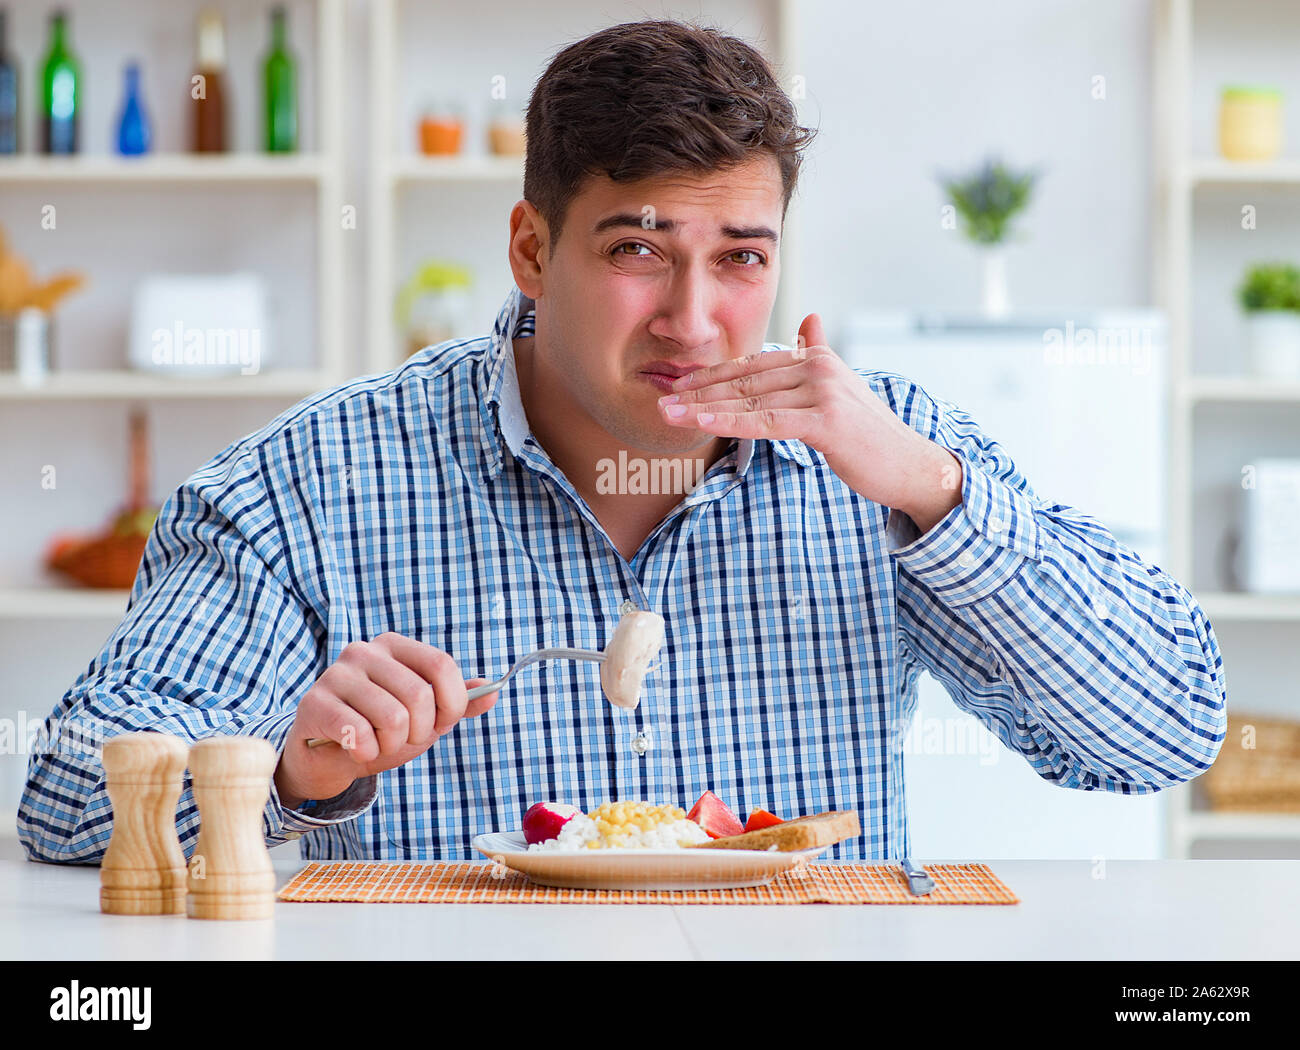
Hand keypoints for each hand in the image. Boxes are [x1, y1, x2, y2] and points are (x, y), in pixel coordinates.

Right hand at [274, 633, 499, 808]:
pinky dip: (366, 753)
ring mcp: (336, 675)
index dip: (452, 702)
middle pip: (419, 695)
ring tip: (377, 744)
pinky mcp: (314, 704)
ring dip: (392, 745)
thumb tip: (494, 691)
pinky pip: (360, 734)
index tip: (443, 723)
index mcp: (393, 646)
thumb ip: (457, 703)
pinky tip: (356, 750)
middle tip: (403, 739)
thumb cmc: (378, 730)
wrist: (326, 757)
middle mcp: (363, 651)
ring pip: (392, 718)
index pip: (440, 664)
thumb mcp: (424, 717)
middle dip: (421, 731)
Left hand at [657, 313, 963, 531]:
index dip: (714, 375)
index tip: (680, 384)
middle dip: (700, 390)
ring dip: (704, 408)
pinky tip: (703, 424)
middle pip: (745, 380)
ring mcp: (822, 392)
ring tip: (669, 413)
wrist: (909, 464)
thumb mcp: (841, 388)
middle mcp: (818, 367)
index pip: (753, 365)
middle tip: (662, 398)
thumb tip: (810, 319)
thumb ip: (820, 352)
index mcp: (816, 357)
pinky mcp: (825, 421)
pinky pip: (768, 423)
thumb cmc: (871, 434)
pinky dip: (731, 423)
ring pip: (750, 401)